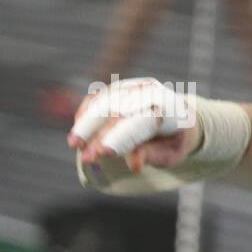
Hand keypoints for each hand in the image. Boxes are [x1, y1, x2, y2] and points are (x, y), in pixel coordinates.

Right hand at [69, 78, 201, 174]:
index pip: (141, 122)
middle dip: (98, 134)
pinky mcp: (117, 87)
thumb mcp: (170, 153)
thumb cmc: (171, 140)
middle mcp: (150, 92)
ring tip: (74, 145)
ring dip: (86, 123)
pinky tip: (78, 130)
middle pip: (118, 110)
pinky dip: (84, 113)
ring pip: (103, 102)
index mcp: (168, 108)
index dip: (120, 138)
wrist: (176, 117)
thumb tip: (135, 165)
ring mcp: (132, 86)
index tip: (102, 154)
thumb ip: (152, 155)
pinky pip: (96, 97)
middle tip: (85, 157)